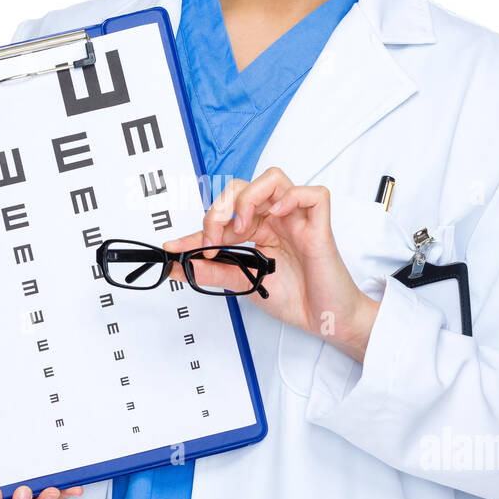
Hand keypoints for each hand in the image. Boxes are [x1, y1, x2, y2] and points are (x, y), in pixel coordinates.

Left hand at [162, 167, 378, 360]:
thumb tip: (181, 266)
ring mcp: (298, 220)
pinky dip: (292, 197)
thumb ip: (214, 272)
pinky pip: (314, 194)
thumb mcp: (245, 285)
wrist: (324, 320)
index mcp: (260, 230)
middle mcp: (276, 219)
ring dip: (249, 199)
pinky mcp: (319, 227)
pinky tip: (278, 216)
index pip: (223, 216)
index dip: (196, 229)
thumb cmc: (296, 299)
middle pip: (241, 187)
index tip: (174, 247)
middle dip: (218, 210)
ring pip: (273, 178)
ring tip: (243, 229)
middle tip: (213, 242)